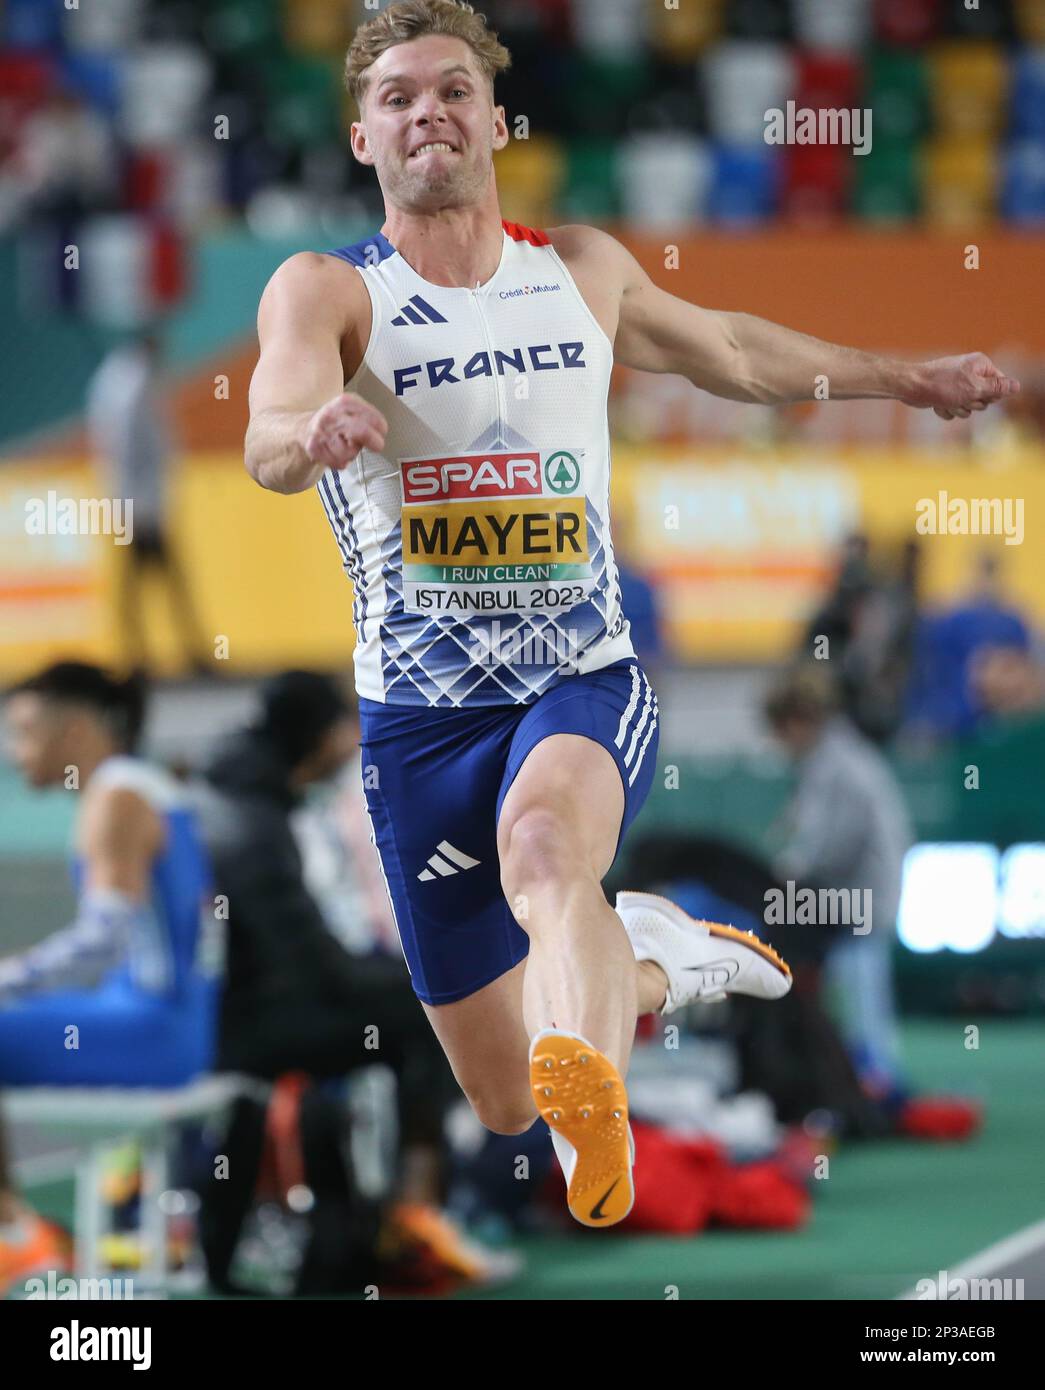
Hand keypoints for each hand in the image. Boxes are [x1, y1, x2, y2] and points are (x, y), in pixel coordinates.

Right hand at [303, 392, 387, 468]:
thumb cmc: (336, 422)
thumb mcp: (351, 409)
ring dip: (352, 454)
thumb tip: (380, 432)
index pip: (374, 418)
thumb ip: (367, 417)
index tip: (381, 432)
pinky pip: (338, 463)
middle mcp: (332, 415)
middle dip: (375, 442)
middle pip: (363, 432)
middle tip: (377, 445)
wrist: (306, 428)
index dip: (381, 428)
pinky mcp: (314, 448)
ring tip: (344, 445)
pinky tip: (334, 452)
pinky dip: (340, 462)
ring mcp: (322, 432)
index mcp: (345, 402)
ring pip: (350, 453)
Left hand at [903, 353, 1019, 419]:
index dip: (990, 395)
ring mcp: (957, 384)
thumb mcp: (974, 388)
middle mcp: (971, 372)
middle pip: (984, 399)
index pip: (999, 385)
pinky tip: (937, 404)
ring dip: (958, 409)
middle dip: (972, 403)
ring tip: (947, 401)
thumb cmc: (942, 385)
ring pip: (968, 407)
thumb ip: (997, 388)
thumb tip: (1017, 386)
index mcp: (981, 365)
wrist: (912, 387)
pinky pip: (954, 410)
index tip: (977, 394)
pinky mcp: (946, 394)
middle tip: (960, 398)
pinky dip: (946, 410)